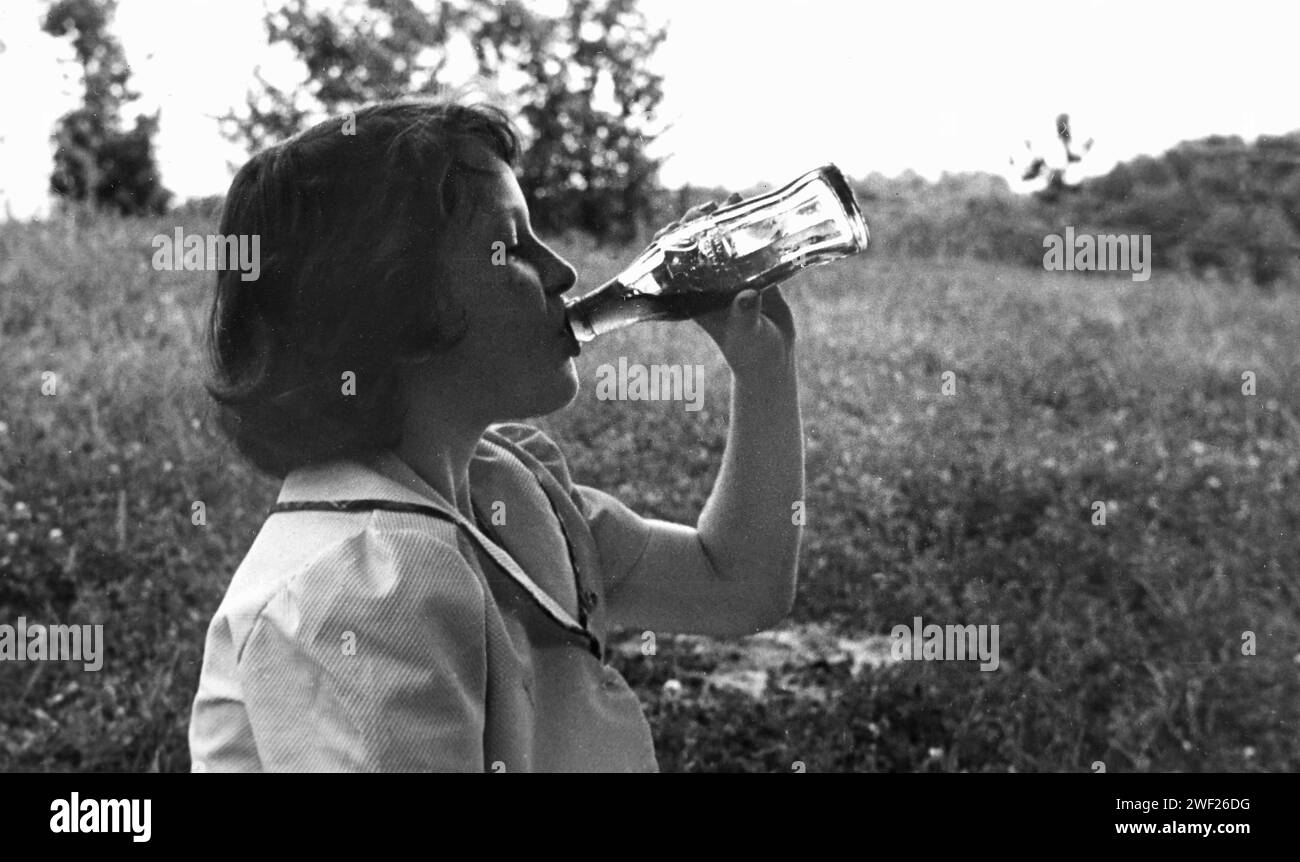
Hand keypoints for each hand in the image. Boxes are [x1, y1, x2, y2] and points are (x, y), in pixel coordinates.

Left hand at [659, 193, 797, 380]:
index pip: (675, 265)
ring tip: (732, 200)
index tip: (677, 226)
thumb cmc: (752, 354)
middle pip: (698, 246)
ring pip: (724, 242)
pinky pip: (752, 247)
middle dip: (699, 223)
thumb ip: (745, 317)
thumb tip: (747, 296)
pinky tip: (757, 210)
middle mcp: (711, 283)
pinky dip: (752, 229)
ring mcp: (733, 277)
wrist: (774, 362)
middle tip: (709, 208)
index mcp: (697, 296)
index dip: (671, 242)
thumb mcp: (746, 336)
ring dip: (726, 220)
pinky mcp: (756, 275)